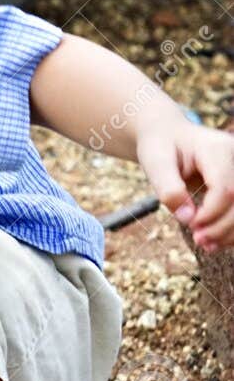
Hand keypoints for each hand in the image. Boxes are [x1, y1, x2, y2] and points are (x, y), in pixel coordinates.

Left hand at [137, 120, 233, 252]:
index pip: (225, 188)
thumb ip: (169, 189)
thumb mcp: (155, 163)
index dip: (211, 213)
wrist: (168, 135)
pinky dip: (230, 229)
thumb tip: (187, 218)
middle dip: (221, 226)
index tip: (191, 225)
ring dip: (229, 231)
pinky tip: (216, 242)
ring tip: (206, 244)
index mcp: (216, 149)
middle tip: (198, 240)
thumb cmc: (160, 146)